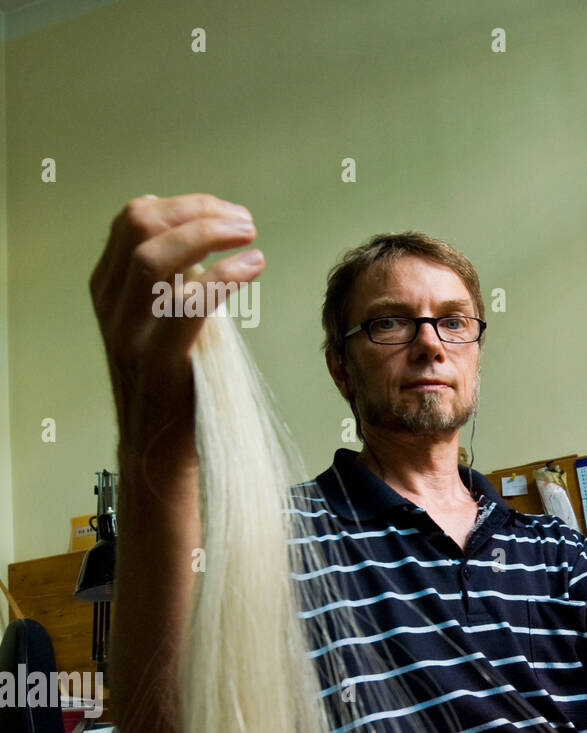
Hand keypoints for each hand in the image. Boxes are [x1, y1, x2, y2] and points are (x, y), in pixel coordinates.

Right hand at [89, 193, 263, 462]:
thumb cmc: (177, 382)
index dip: (184, 205)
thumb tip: (206, 236)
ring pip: (156, 257)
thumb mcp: (162, 321)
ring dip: (209, 234)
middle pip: (140, 227)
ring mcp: (131, 333)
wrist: (159, 449)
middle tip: (245, 221)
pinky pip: (188, 302)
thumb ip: (173, 282)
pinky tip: (253, 265)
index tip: (226, 212)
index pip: (133, 220)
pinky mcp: (159, 361)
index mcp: (108, 288)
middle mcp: (112, 305)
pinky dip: (226, 274)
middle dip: (198, 212)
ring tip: (250, 236)